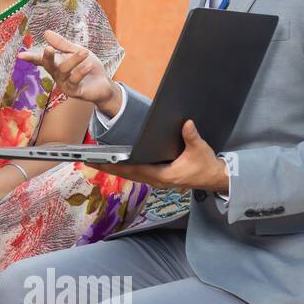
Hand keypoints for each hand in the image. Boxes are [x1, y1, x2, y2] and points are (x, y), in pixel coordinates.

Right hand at [18, 29, 117, 113]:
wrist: (104, 84)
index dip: (31, 58)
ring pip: (63, 71)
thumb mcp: (76, 51)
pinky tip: (88, 66)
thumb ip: (62, 44)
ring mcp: (64, 85)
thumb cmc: (89, 67)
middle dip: (47, 57)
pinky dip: (81, 72)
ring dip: (74, 60)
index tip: (20, 55)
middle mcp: (57, 75)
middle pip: (49, 66)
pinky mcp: (74, 92)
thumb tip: (46, 32)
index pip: (41, 60)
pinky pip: (74, 81)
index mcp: (56, 64)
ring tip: (85, 52)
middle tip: (48, 48)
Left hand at [95, 120, 228, 192]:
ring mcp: (156, 180)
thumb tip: (186, 123)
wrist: (214, 178)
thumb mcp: (200, 149)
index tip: (102, 161)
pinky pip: (136, 174)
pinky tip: (114, 163)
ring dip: (113, 169)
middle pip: (126, 174)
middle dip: (108, 167)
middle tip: (88, 161)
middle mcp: (156, 180)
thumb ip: (191, 136)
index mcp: (164, 175)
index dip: (117, 166)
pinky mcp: (157, 178)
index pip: (135, 170)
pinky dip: (123, 168)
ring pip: (129, 175)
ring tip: (96, 161)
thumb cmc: (206, 165)